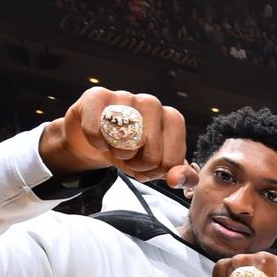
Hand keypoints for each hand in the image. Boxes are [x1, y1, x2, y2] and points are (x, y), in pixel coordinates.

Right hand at [38, 87, 189, 185]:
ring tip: (115, 148)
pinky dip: (96, 144)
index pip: (173, 160)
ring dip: (118, 155)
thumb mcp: (158, 165)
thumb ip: (180, 175)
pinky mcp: (96, 96)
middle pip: (152, 154)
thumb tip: (176, 179)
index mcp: (172, 119)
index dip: (157, 172)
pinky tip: (100, 139)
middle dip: (138, 167)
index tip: (149, 167)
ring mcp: (124, 96)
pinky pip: (96, 130)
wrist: (97, 136)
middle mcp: (151, 103)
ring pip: (125, 141)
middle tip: (130, 159)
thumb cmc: (132, 149)